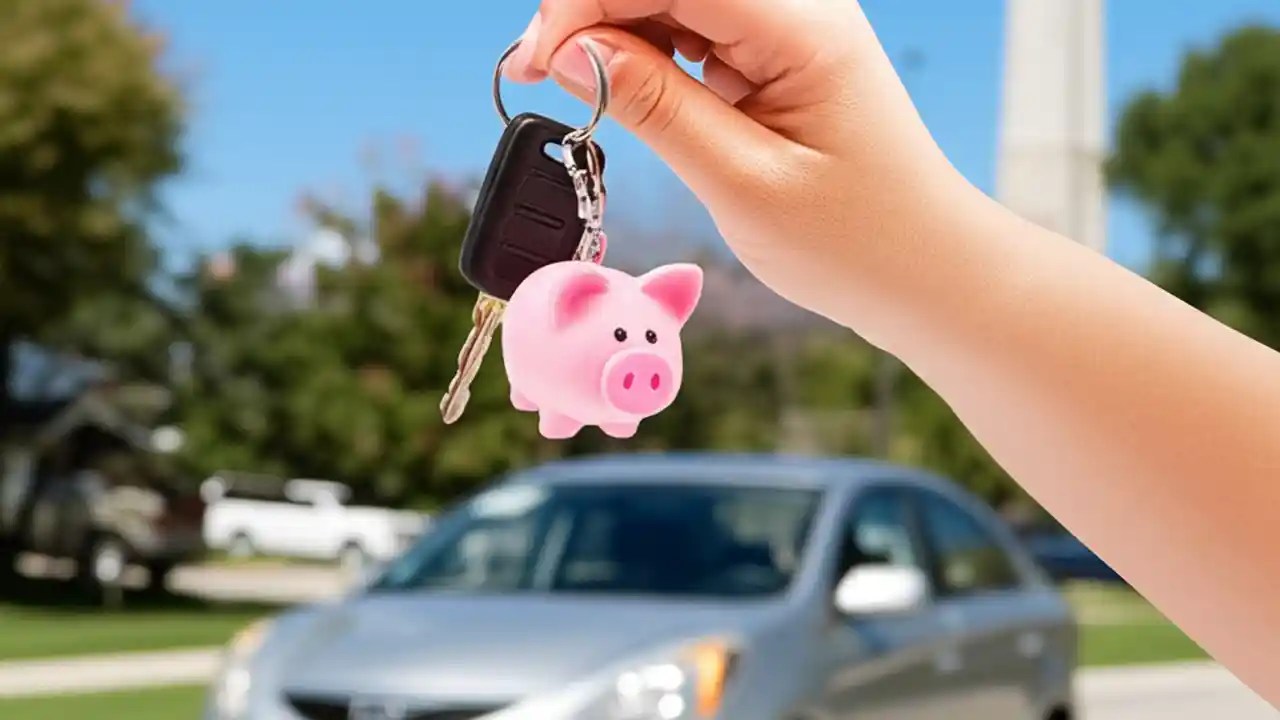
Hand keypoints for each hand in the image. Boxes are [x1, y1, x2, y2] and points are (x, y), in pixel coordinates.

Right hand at [503, 0, 986, 348]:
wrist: (923, 273)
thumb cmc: (855, 241)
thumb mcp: (742, 183)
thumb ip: (653, 107)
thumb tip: (569, 50)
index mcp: (805, 26)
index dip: (589, 0)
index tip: (535, 58)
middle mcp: (800, 8)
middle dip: (591, 10)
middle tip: (534, 72)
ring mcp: (788, 29)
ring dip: (612, 32)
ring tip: (569, 87)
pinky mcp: (775, 56)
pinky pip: (692, 30)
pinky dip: (644, 56)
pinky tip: (616, 89)